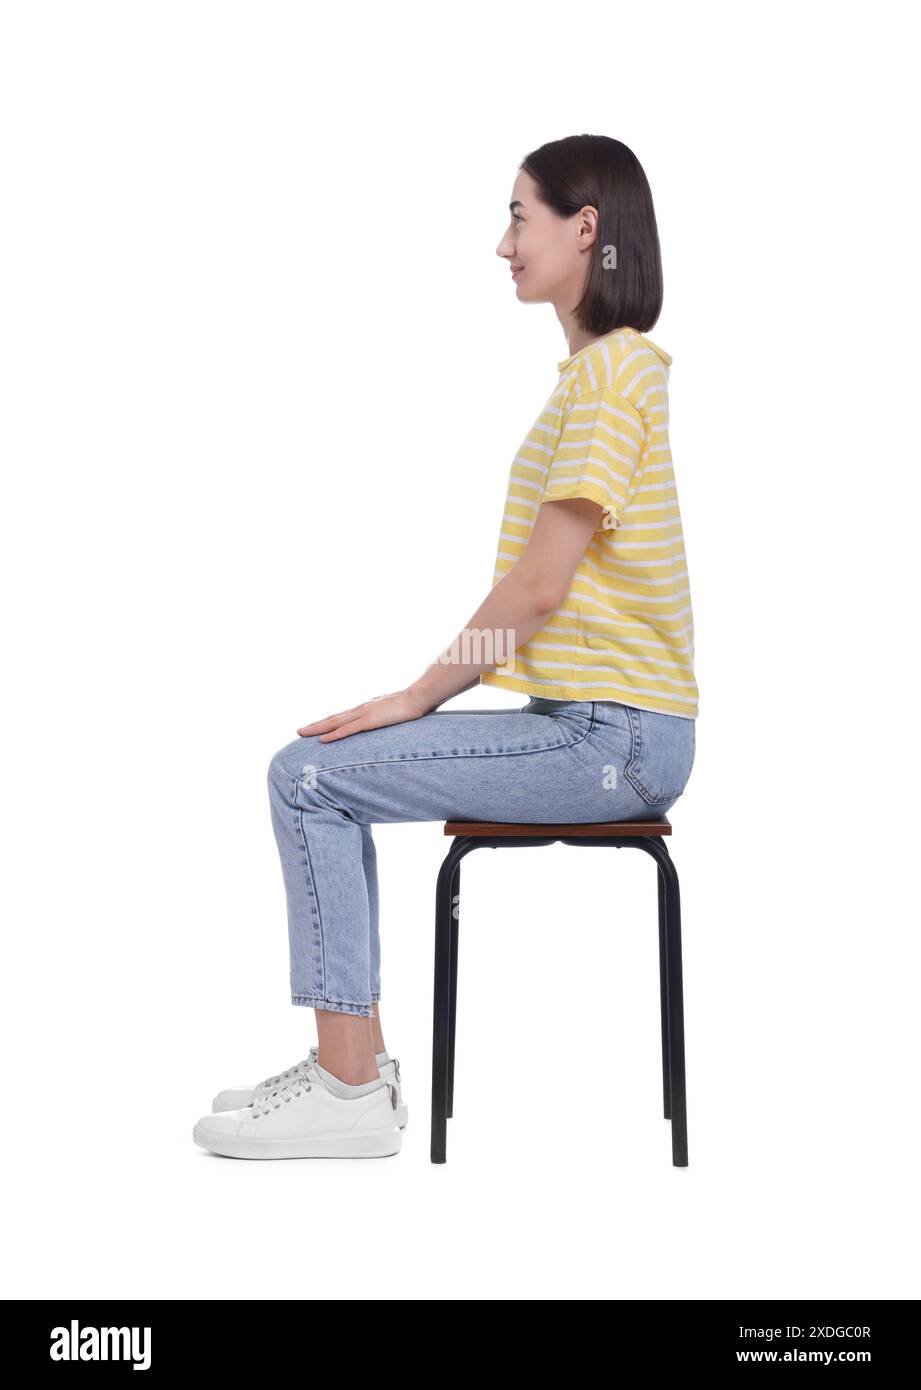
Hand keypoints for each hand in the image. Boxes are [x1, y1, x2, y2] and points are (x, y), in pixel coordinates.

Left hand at [297, 688, 430, 741]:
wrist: (419, 697)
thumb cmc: (410, 704)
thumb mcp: (394, 711)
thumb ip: (386, 716)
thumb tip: (384, 719)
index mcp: (366, 708)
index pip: (342, 716)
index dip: (327, 722)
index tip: (315, 727)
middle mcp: (360, 709)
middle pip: (333, 718)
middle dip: (315, 725)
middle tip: (299, 731)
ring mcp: (364, 714)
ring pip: (335, 723)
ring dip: (317, 728)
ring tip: (302, 733)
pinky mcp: (370, 721)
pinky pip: (348, 730)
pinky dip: (334, 735)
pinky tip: (322, 740)